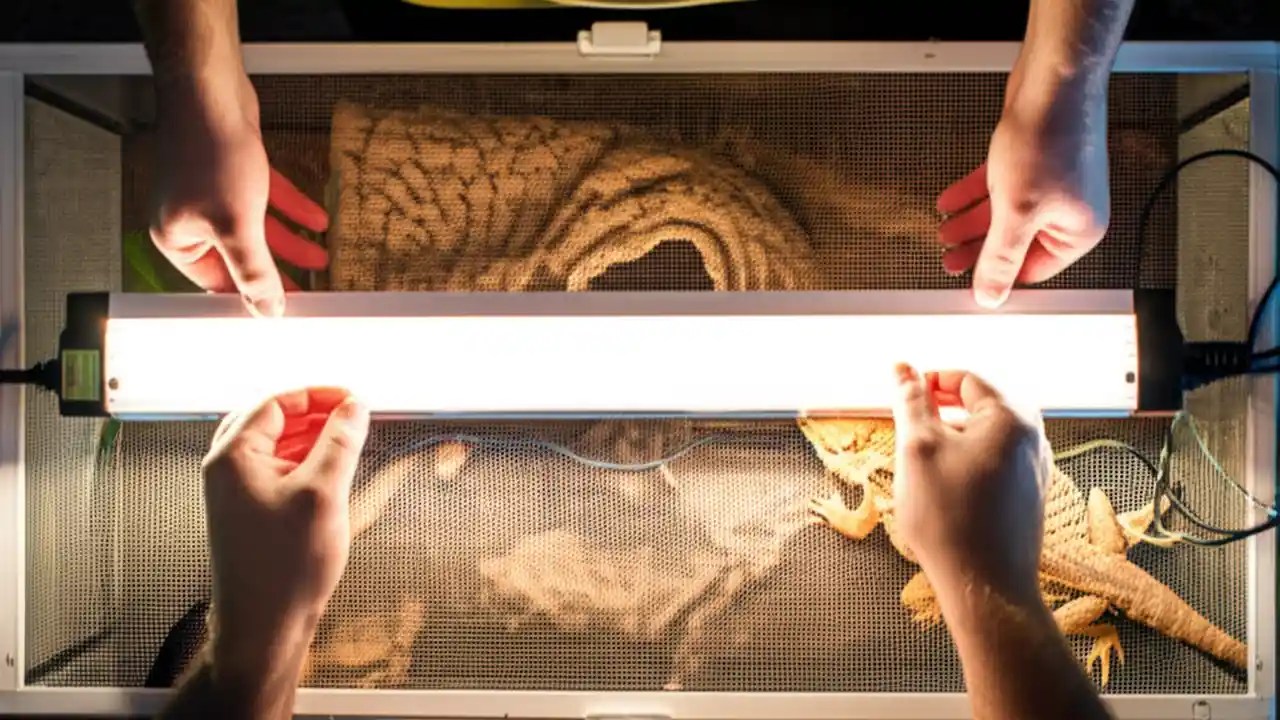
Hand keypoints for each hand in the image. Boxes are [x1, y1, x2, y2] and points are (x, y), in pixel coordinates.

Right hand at [150, 78, 328, 315]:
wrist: (211, 91)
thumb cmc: (208, 152)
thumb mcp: (237, 226)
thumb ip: (254, 271)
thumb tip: (266, 307)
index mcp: (178, 239)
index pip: (218, 285)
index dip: (250, 299)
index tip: (279, 313)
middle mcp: (192, 219)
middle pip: (241, 259)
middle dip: (277, 272)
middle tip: (307, 292)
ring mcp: (213, 194)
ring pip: (258, 230)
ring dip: (291, 244)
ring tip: (321, 260)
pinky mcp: (234, 172)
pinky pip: (266, 201)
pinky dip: (291, 210)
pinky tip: (318, 221)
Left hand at [201, 388, 369, 668]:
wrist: (264, 627)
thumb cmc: (282, 569)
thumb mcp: (324, 493)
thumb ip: (341, 442)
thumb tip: (355, 407)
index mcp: (233, 457)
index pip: (276, 402)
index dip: (318, 395)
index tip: (352, 399)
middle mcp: (227, 471)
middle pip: (272, 420)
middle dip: (315, 414)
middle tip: (352, 415)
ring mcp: (236, 493)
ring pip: (276, 446)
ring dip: (312, 438)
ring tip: (348, 441)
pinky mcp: (250, 513)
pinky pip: (277, 471)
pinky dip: (305, 463)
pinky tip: (331, 473)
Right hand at [890, 363, 1050, 601]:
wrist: (986, 587)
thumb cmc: (949, 517)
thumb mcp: (917, 449)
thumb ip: (910, 402)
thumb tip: (903, 368)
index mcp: (1011, 417)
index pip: (965, 378)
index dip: (928, 383)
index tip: (901, 401)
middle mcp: (1032, 438)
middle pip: (977, 406)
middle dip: (939, 415)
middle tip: (908, 437)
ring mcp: (1034, 469)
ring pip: (983, 437)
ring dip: (951, 442)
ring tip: (923, 468)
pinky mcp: (1028, 496)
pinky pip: (993, 463)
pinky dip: (966, 466)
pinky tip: (944, 492)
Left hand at [937, 85, 1109, 307]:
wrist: (1052, 81)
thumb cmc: (1051, 138)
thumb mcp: (1016, 214)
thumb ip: (1000, 258)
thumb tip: (991, 295)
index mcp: (1078, 231)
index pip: (1033, 270)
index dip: (999, 279)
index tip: (972, 286)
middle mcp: (1068, 209)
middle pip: (1015, 243)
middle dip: (978, 251)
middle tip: (949, 261)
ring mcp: (1050, 184)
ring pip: (1003, 215)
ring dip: (970, 224)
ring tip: (943, 235)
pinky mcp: (1031, 162)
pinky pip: (998, 189)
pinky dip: (973, 196)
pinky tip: (948, 203)